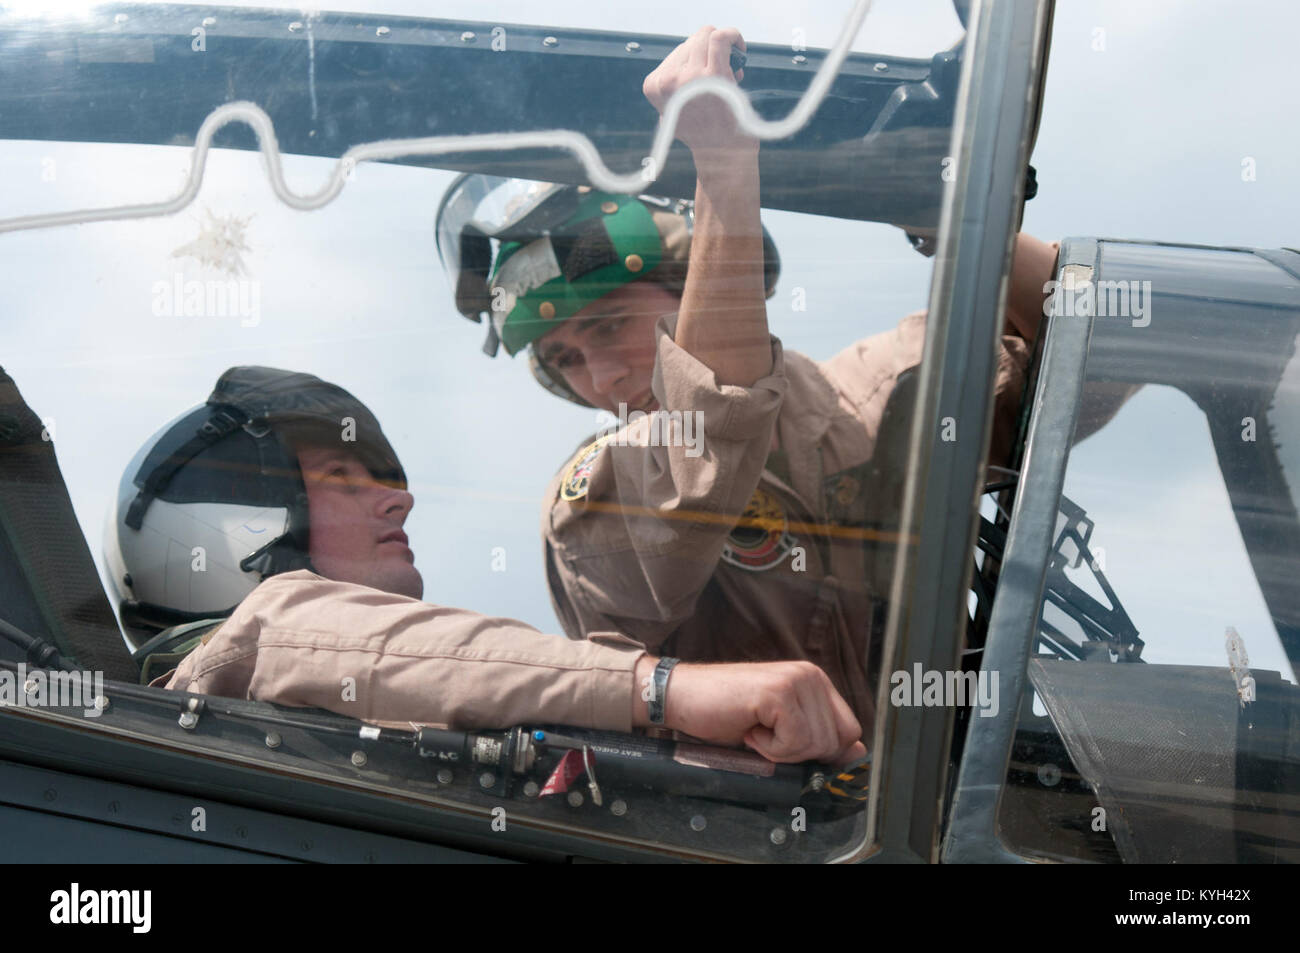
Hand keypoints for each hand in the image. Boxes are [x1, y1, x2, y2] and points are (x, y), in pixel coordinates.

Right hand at [635, 656, 866, 764]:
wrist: (681, 697)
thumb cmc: (725, 714)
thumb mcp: (779, 731)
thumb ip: (818, 738)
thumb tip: (858, 754)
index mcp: (815, 681)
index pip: (849, 730)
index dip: (823, 751)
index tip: (787, 747)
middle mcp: (810, 675)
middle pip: (835, 742)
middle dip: (800, 753)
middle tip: (765, 736)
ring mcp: (795, 681)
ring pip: (816, 745)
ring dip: (782, 751)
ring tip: (755, 729)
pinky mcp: (777, 693)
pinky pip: (794, 742)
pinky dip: (769, 748)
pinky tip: (749, 728)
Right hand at [642, 25, 756, 162]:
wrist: (722, 154)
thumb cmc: (703, 131)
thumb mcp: (672, 110)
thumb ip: (673, 85)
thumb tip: (685, 58)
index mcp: (654, 86)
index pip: (677, 52)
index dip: (696, 59)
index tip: (706, 74)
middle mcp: (668, 81)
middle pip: (692, 41)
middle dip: (709, 54)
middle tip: (721, 77)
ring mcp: (690, 77)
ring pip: (706, 36)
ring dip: (722, 47)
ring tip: (731, 69)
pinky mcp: (714, 75)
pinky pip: (719, 37)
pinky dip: (733, 36)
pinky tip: (740, 48)